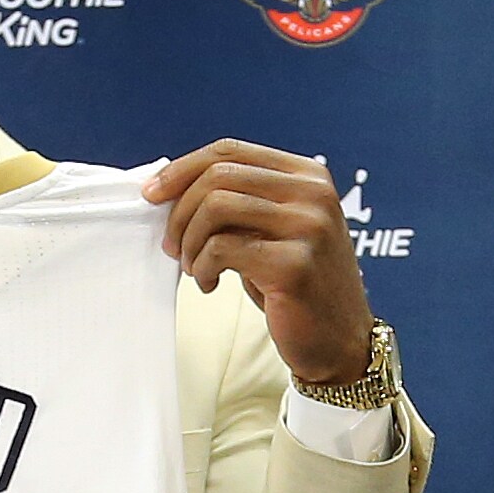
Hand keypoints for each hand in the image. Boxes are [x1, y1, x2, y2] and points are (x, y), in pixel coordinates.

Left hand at [142, 140, 377, 389]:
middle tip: (172, 245)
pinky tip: (209, 284)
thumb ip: (242, 202)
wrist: (341, 341)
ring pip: (216, 207)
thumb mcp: (276, 230)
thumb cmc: (298, 286)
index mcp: (308, 177)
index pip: (230, 151)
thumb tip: (171, 188)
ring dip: (189, 241)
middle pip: (218, 176)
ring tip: (193, 267)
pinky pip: (221, 249)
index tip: (152, 193)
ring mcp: (308, 227)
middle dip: (180, 211)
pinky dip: (202, 267)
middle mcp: (313, 194)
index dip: (182, 169)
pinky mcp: (294, 265)